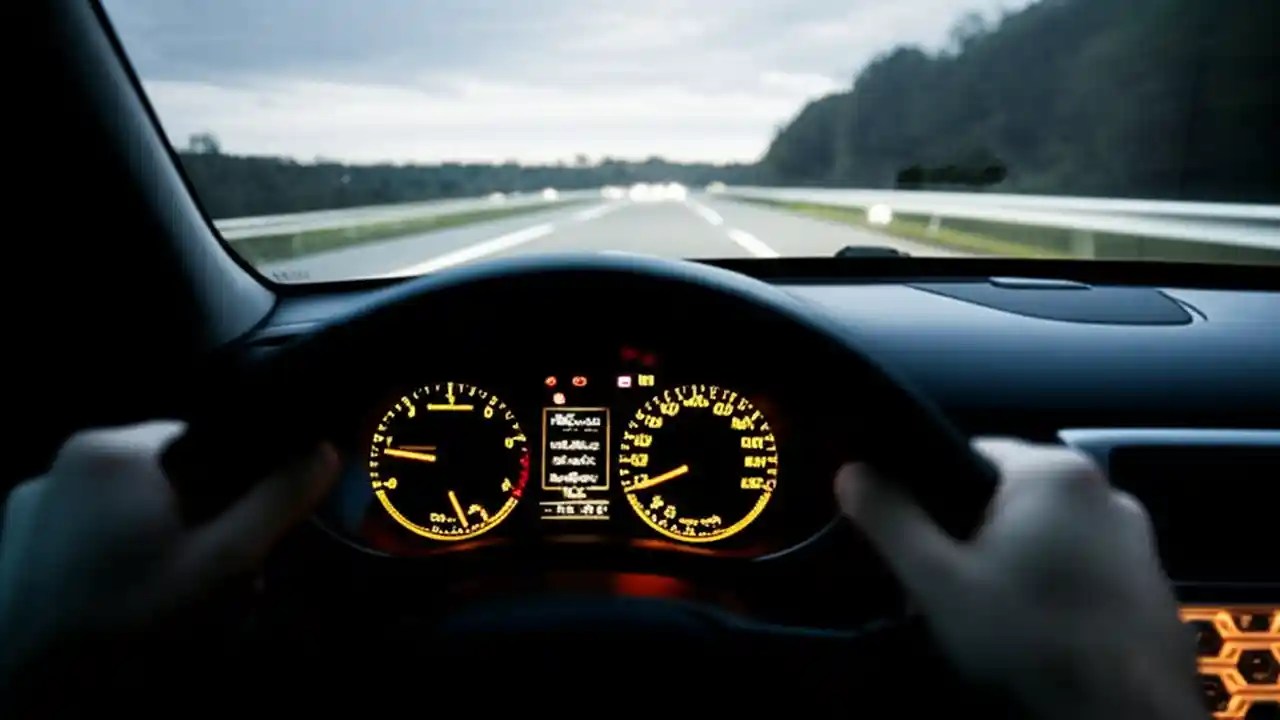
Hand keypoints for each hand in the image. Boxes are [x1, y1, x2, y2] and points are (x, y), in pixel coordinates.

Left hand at [0, 421, 337, 701]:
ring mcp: (32, 502)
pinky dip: (115, 553)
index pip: (204, 439)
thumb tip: (325, 452)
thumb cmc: (129, 621)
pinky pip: (88, 528)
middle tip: (219, 576)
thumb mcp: (222, 565)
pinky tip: (126, 600)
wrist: (30, 691)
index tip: (248, 533)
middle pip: (166, 474)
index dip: (237, 485)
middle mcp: (66, 461)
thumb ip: (276, 502)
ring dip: (160, 538)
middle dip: (200, 518)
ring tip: (175, 596)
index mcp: (115, 451)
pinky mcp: (15, 540)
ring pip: (127, 504)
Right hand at [836, 438, 1202, 719]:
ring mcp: (1138, 540)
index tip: (926, 546)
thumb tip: (853, 474)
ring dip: (1020, 564)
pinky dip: (1058, 589)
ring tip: (996, 616)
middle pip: (1012, 499)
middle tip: (953, 587)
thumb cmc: (1029, 640)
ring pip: (1050, 536)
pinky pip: (1086, 568)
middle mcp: (1106, 492)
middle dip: (979, 537)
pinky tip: (1040, 630)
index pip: (974, 454)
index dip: (936, 500)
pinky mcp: (1152, 583)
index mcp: (1054, 473)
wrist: (1123, 716)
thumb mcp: (939, 581)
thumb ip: (892, 520)